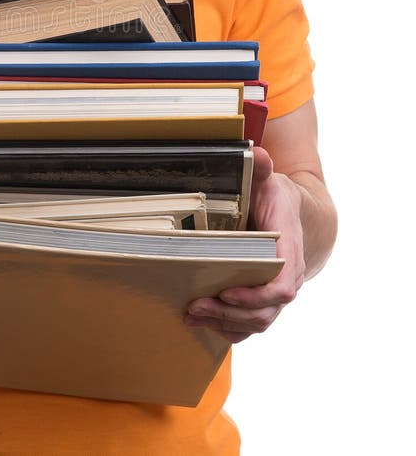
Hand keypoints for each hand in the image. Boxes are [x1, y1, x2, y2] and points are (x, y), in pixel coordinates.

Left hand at [184, 148, 305, 342]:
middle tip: (194, 307)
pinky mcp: (263, 300)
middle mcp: (287, 277)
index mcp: (289, 250)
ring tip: (191, 316)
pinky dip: (227, 328)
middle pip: (265, 312)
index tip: (227, 292)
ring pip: (256, 323)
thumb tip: (256, 152)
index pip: (282, 286)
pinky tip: (202, 322)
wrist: (290, 214)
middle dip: (228, 314)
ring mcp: (275, 292)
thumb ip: (260, 169)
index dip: (256, 296)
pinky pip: (250, 325)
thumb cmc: (275, 199)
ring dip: (223, 324)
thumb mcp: (268, 180)